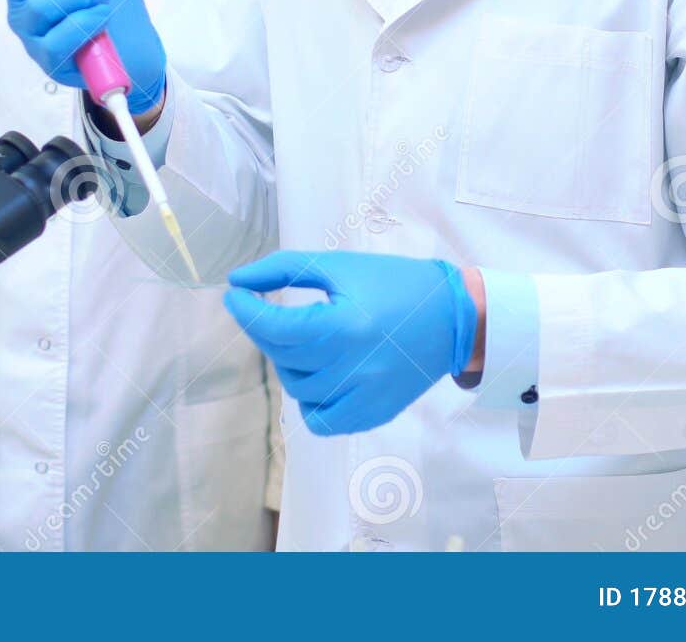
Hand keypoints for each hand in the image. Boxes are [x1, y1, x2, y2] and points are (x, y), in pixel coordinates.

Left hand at [223, 250, 478, 435]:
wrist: (451, 317)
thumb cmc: (394, 283)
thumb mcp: (339, 265)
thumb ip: (284, 269)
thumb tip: (237, 280)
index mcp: (345, 326)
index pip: (275, 329)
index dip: (246, 311)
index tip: (233, 294)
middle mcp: (353, 368)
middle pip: (283, 357)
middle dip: (267, 331)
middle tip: (273, 310)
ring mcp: (363, 397)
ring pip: (297, 389)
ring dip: (289, 363)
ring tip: (307, 339)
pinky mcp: (372, 415)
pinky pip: (321, 420)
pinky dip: (310, 400)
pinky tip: (318, 374)